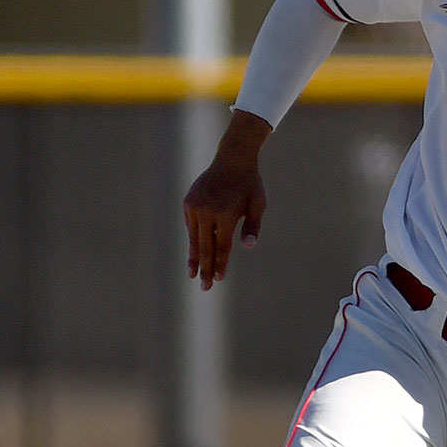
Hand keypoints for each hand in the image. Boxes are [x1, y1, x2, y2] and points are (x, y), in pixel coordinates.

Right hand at [183, 153, 265, 291]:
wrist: (232, 159)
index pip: (222, 246)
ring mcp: (195, 206)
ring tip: (193, 275)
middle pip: (206, 247)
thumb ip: (253, 226)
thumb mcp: (258, 204)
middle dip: (205, 269)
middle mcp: (207, 211)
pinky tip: (195, 253)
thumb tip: (248, 246)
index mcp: (225, 213)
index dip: (220, 264)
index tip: (219, 279)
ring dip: (194, 258)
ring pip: (195, 238)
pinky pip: (191, 226)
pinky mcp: (188, 202)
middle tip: (205, 288)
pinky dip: (194, 239)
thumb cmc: (249, 184)